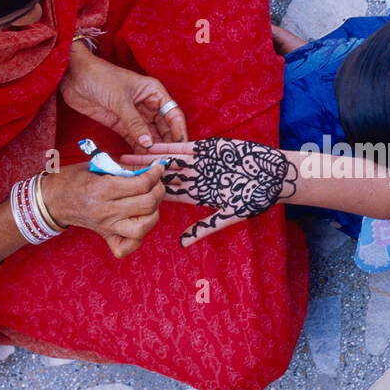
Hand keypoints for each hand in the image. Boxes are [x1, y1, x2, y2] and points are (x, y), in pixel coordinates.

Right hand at [39, 161, 163, 258]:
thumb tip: (147, 171)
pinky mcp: (104, 236)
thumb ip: (122, 169)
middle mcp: (105, 210)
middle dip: (159, 192)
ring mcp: (105, 226)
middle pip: (146, 206)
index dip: (155, 174)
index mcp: (102, 189)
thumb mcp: (96, 166)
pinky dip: (137, 240)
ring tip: (151, 203)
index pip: (141, 185)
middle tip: (157, 184)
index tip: (157, 169)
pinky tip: (138, 223)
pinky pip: (125, 248)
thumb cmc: (72, 179)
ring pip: (141, 229)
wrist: (51, 200)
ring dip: (153, 215)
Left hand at [59, 45, 187, 150]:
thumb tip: (149, 144)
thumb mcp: (120, 99)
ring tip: (155, 165)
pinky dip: (138, 150)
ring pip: (150, 136)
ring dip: (152, 150)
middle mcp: (148, 105)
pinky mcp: (121, 124)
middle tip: (168, 161)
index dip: (179, 131)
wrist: (72, 76)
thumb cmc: (100, 77)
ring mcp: (135, 116)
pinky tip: (141, 162)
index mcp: (154, 93)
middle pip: (164, 128)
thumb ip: (134, 123)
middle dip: (166, 144)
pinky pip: (134, 139)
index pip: (173, 115)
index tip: (182, 148)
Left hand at [122, 138, 297, 246]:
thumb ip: (206, 226)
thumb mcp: (231, 214)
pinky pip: (183, 146)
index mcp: (198, 197)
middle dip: (139, 176)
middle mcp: (195, 179)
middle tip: (114, 174)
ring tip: (124, 157)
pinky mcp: (208, 148)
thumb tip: (181, 244)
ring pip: (168, 161)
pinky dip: (166, 146)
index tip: (126, 196)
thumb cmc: (257, 198)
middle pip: (161, 178)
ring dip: (147, 159)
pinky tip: (148, 145)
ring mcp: (200, 163)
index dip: (146, 196)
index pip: (167, 197)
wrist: (275, 174)